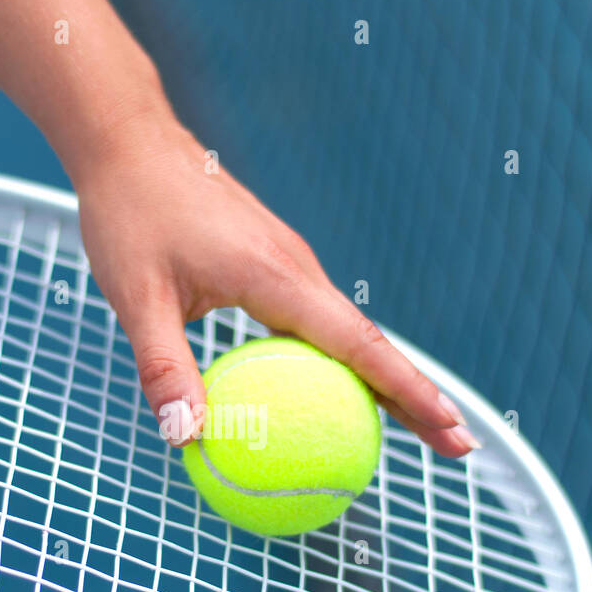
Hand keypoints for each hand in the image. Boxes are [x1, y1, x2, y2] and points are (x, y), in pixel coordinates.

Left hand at [72, 116, 480, 456]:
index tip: (452, 428)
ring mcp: (291, 267)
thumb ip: (163, 367)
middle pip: (372, 346)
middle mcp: (299, 271)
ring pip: (350, 335)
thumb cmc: (131, 214)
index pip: (360, 345)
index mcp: (278, 276)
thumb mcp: (137, 296)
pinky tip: (329, 398)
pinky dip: (339, 365)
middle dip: (420, 397)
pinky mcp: (275, 268)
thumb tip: (185, 440)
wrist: (132, 143)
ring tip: (417, 430)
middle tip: (459, 447)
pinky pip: (318, 327)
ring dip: (385, 382)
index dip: (410, 391)